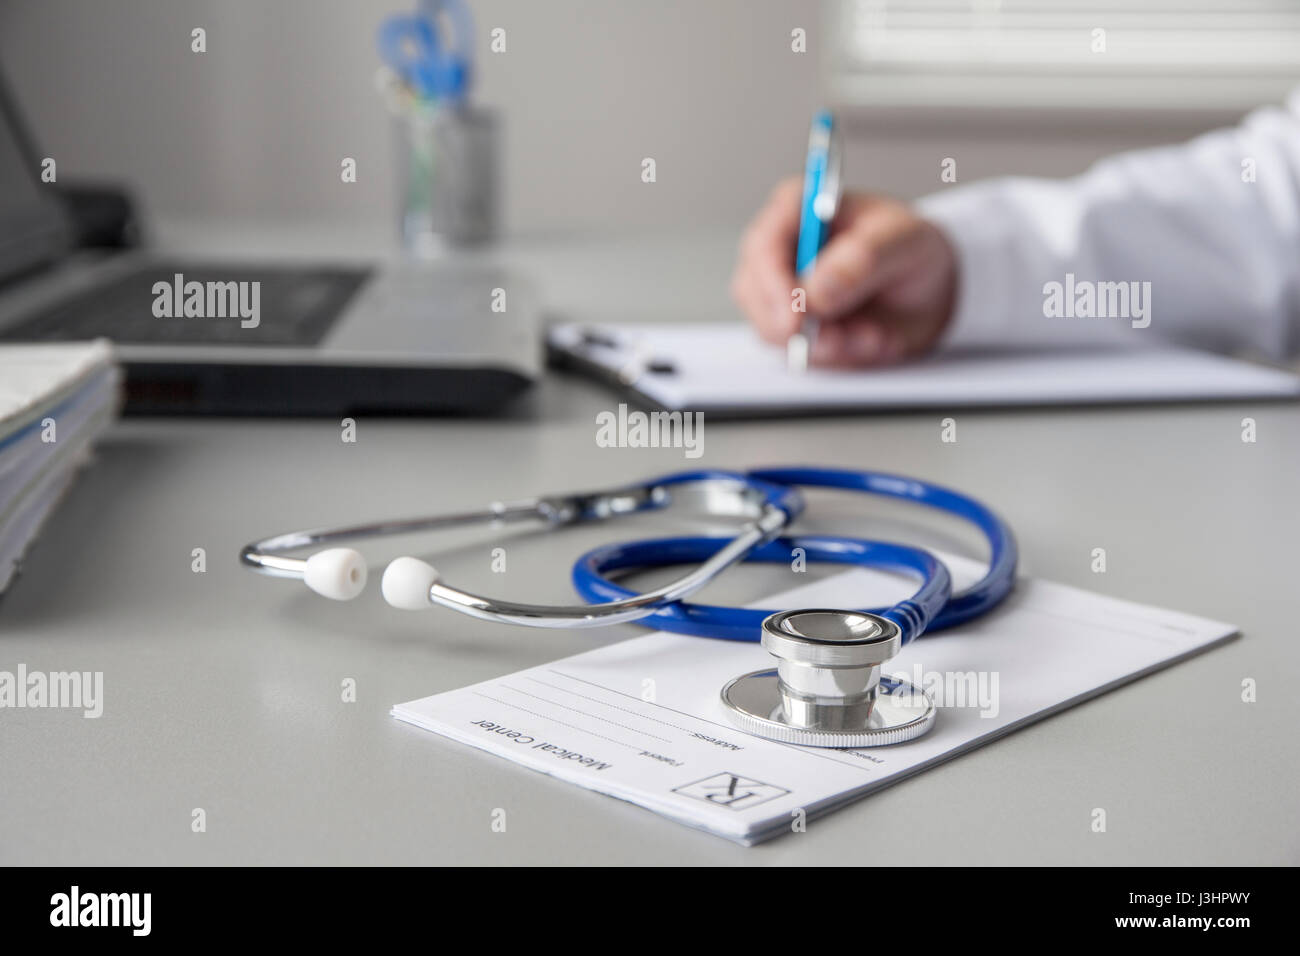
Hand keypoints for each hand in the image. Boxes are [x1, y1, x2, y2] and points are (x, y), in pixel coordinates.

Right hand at [730, 177, 958, 365]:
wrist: (927, 292)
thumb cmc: (911, 250)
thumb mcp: (905, 241)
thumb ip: (863, 258)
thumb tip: (817, 290)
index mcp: (800, 208)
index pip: (764, 242)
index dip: (772, 280)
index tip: (798, 315)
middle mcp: (781, 250)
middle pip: (753, 290)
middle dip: (792, 323)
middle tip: (835, 338)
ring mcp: (782, 292)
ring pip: (771, 329)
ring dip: (824, 344)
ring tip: (871, 335)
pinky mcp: (793, 328)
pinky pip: (797, 354)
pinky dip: (837, 356)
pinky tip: (868, 340)